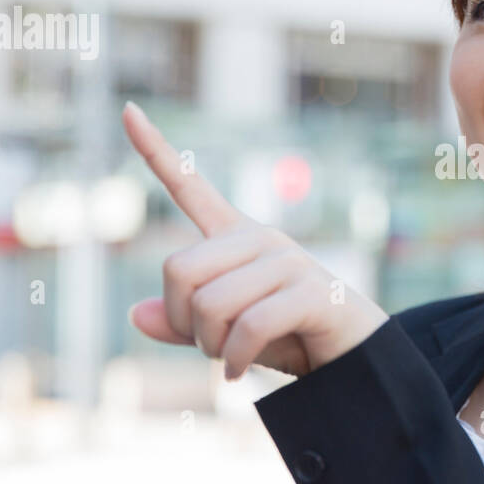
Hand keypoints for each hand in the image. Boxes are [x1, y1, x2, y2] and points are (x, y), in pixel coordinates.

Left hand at [122, 101, 389, 378]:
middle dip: (182, 322)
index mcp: (237, 238)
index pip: (190, 187)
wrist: (355, 359)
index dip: (156, 151)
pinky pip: (248, 328)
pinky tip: (239, 373)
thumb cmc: (289, 339)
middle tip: (209, 346)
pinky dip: (234, 360)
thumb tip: (136, 315)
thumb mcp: (225, 334)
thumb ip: (183, 325)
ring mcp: (288, 261)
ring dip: (211, 347)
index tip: (128, 110)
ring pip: (209, 305)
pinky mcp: (311, 291)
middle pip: (177, 269)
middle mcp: (259, 239)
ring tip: (233, 359)